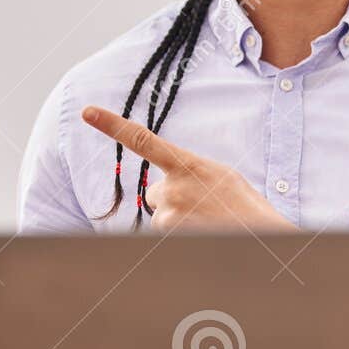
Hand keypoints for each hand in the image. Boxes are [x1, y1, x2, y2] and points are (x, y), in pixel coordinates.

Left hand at [82, 106, 294, 232]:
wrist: (261, 234)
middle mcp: (173, 188)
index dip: (112, 125)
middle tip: (203, 207)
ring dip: (179, 220)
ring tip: (208, 222)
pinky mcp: (169, 236)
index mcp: (188, 164)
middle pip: (156, 194)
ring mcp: (169, 214)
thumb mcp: (218, 177)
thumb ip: (188, 174)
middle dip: (173, 200)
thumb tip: (160, 192)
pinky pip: (164, 234)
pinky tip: (203, 232)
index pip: (142, 140)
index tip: (87, 112)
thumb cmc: (244, 206)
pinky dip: (180, 234)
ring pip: (161, 217)